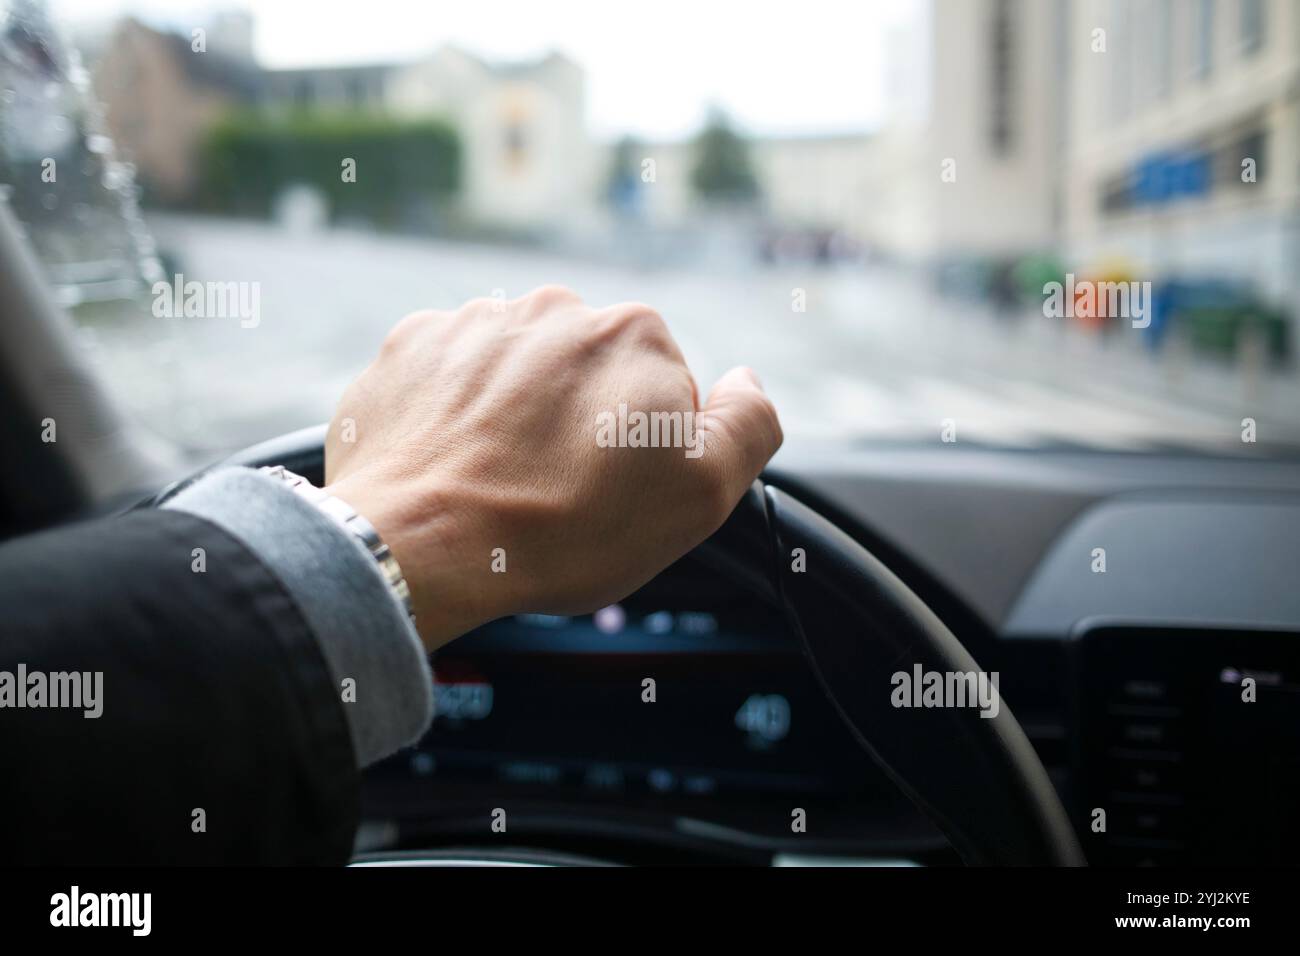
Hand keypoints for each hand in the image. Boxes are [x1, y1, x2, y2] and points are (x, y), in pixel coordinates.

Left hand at [324, 286, 782, 650]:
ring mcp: (476, 322)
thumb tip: (747, 381)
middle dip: (582, 423)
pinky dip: (456, 413)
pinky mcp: (411, 347)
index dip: (647, 449)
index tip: (614, 490)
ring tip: (499, 483)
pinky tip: (454, 463)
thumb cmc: (562, 529)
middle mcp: (556, 307)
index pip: (664, 389)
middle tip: (557, 493)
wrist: (419, 543)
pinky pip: (451, 376)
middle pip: (589, 373)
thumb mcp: (698, 496)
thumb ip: (747, 427)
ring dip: (517, 415)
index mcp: (635, 333)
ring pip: (518, 372)